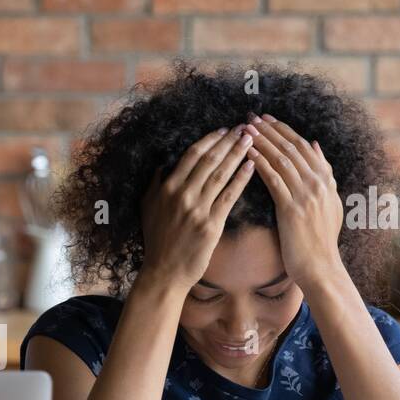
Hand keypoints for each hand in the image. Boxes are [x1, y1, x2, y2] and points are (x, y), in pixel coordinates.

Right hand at [138, 125, 254, 291]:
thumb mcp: (148, 208)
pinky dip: (242, 179)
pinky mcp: (211, 225)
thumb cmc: (157, 240)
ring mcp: (197, 209)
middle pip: (210, 160)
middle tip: (245, 128)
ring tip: (252, 140)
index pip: (192, 154)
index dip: (210, 139)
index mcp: (166, 187)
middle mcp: (181, 195)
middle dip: (229, 141)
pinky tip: (252, 166)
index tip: (224, 129)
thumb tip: (164, 165)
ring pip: (221, 174)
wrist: (164, 271)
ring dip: (238, 154)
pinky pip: (229, 196)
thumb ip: (155, 184)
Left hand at [244, 114, 344, 288]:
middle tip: (250, 118)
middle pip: (290, 147)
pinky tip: (247, 155)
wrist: (321, 266)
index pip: (302, 145)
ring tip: (244, 131)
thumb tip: (316, 146)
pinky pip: (274, 180)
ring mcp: (306, 194)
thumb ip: (325, 172)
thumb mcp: (331, 201)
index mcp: (326, 179)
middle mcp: (318, 182)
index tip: (265, 119)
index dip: (282, 130)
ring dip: (261, 142)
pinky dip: (260, 164)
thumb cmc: (321, 239)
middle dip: (269, 130)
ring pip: (281, 160)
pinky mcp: (292, 208)